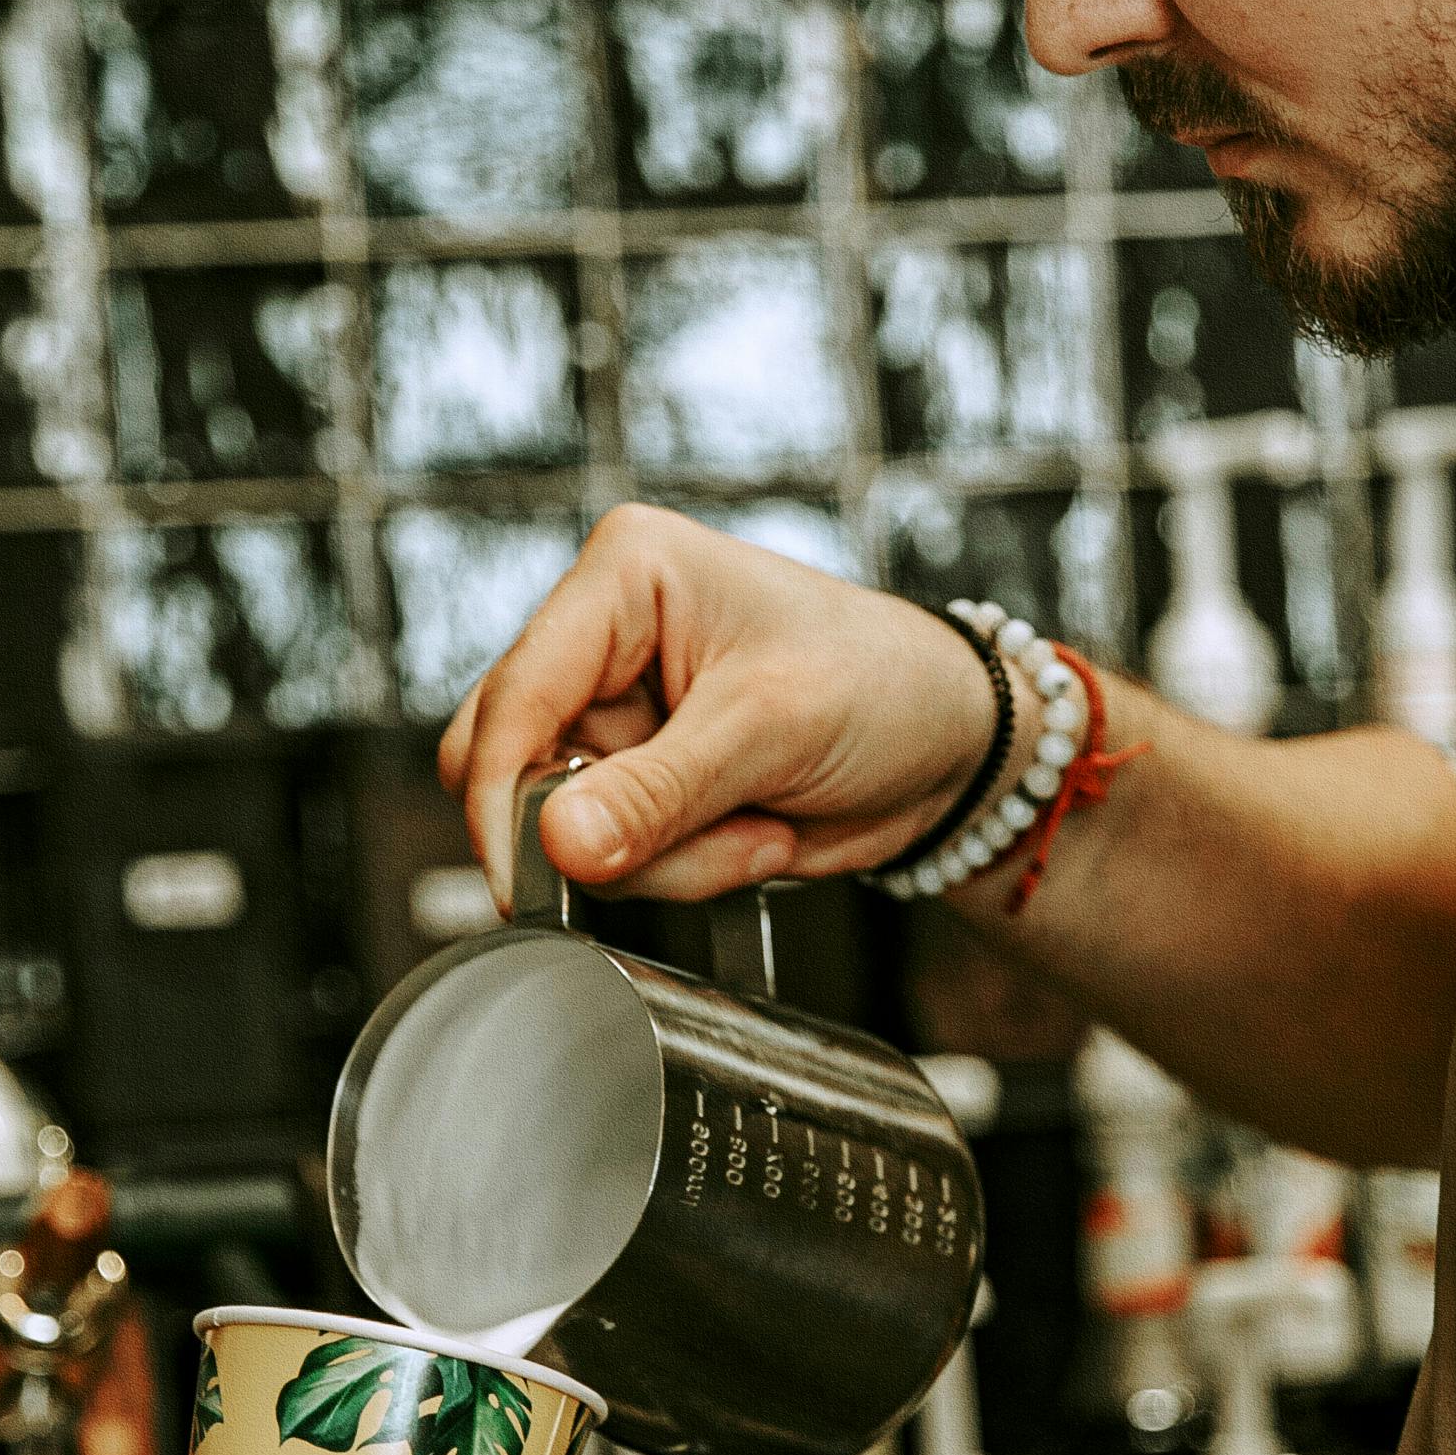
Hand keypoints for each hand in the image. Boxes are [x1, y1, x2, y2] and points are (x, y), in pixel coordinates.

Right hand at [438, 502, 1000, 906]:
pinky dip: (687, 871)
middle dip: (606, 830)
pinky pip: (616, 861)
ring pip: (565, 832)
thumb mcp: (774, 726)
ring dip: (666, 859)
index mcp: (626, 575)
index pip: (517, 692)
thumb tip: (558, 843)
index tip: (526, 880)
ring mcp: (619, 717)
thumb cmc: (884, 683)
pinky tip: (756, 833)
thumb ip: (660, 790)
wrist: (950, 744)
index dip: (505, 794)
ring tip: (758, 824)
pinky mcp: (641, 783)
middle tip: (697, 836)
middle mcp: (602, 639)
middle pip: (520, 768)